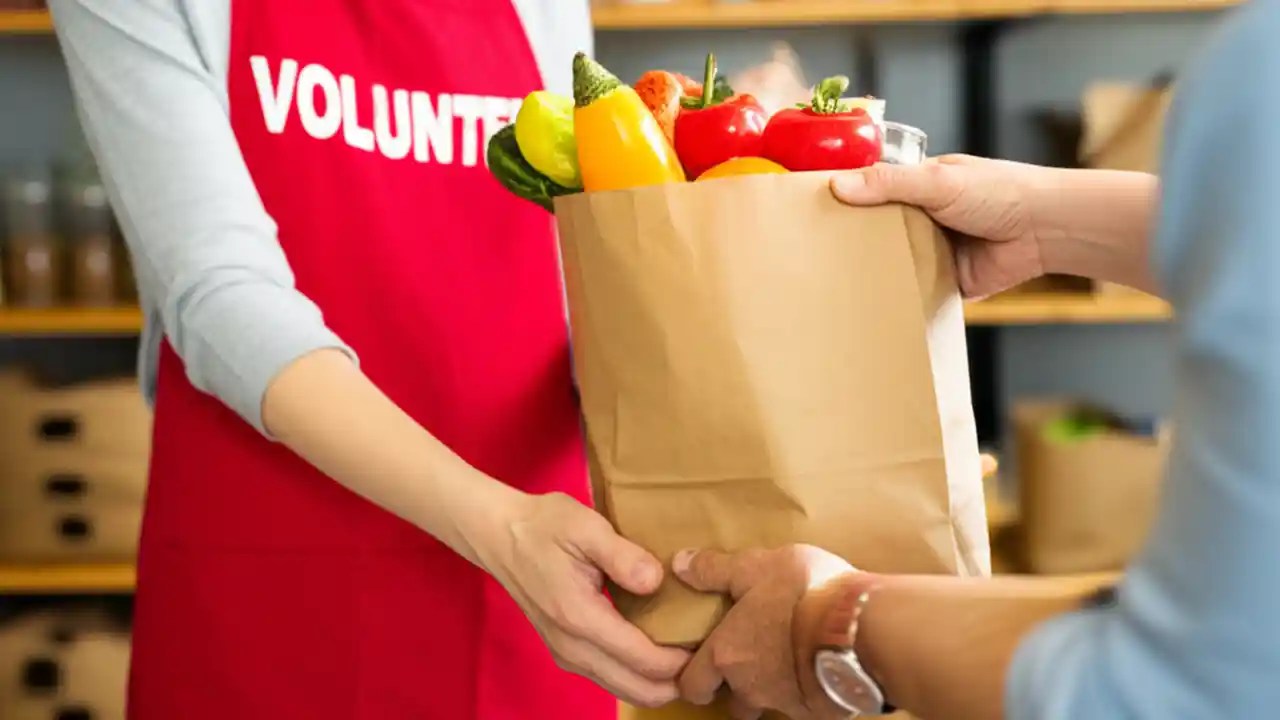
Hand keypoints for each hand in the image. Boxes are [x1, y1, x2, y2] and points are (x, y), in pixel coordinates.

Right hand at [470, 491, 689, 706]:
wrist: (499, 535)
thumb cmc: (543, 525)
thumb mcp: (585, 526)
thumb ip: (622, 556)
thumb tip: (656, 582)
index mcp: (580, 618)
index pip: (645, 660)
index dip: (684, 659)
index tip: (711, 637)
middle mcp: (573, 648)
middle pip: (640, 689)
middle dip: (678, 679)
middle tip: (709, 650)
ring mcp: (567, 655)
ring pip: (626, 689)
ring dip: (660, 681)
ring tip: (689, 650)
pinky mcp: (566, 653)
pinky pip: (612, 677)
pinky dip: (640, 675)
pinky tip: (659, 648)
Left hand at [671, 545, 857, 719]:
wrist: (861, 628)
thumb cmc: (802, 593)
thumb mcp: (757, 566)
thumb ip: (717, 569)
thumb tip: (680, 564)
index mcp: (727, 654)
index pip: (692, 684)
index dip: (694, 679)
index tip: (701, 666)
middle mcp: (751, 686)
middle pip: (733, 702)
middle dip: (737, 689)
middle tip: (750, 662)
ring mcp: (787, 703)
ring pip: (771, 705)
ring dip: (774, 690)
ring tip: (788, 663)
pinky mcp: (821, 710)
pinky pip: (807, 705)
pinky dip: (809, 690)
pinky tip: (819, 667)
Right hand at [831, 155, 1047, 297]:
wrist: (1045, 231)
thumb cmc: (1001, 191)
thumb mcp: (937, 180)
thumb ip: (888, 183)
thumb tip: (837, 187)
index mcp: (917, 184)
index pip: (869, 188)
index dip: (842, 197)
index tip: (808, 209)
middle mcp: (921, 216)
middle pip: (874, 228)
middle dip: (852, 239)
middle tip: (812, 250)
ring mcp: (931, 249)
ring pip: (890, 261)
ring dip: (874, 269)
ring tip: (831, 280)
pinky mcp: (943, 280)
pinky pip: (913, 289)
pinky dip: (898, 295)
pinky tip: (870, 302)